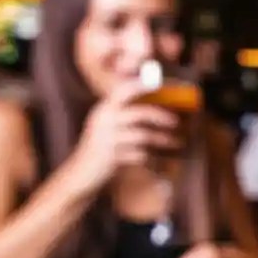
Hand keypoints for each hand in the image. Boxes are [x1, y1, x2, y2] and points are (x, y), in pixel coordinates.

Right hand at [66, 79, 181, 192]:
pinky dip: (150, 156)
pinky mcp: (112, 157)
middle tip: (176, 121)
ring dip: (162, 139)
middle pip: (139, 113)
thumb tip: (156, 104)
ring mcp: (107, 139)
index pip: (122, 91)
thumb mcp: (107, 126)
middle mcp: (103, 121)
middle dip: (161, 116)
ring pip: (143, 136)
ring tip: (175, 142)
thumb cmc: (101, 148)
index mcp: (103, 109)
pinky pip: (140, 154)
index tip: (160, 84)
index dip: (141, 86)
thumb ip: (124, 114)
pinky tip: (154, 158)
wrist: (81, 173)